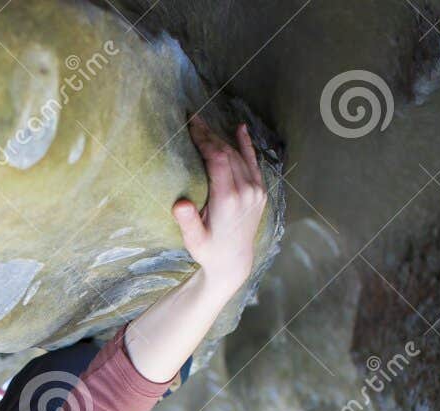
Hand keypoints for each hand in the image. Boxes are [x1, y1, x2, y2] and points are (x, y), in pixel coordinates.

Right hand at [173, 117, 267, 293]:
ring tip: (204, 127)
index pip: (218, 158)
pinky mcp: (260, 191)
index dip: (204, 140)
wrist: (234, 262)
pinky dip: (246, 145)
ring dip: (222, 139)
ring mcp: (256, 190)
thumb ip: (187, 221)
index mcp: (228, 200)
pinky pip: (253, 162)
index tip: (191, 126)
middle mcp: (246, 191)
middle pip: (228, 152)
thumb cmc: (208, 251)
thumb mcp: (194, 240)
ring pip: (239, 155)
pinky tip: (240, 129)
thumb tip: (179, 204)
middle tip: (193, 120)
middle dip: (210, 135)